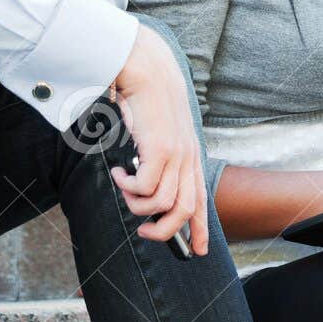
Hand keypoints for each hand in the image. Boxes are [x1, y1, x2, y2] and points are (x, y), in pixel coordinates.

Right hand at [106, 25, 208, 254]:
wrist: (148, 70)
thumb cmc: (149, 100)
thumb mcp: (161, 132)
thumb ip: (162, 155)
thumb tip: (147, 183)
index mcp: (191, 157)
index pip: (201, 200)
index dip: (201, 229)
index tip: (199, 251)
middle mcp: (188, 159)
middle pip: (185, 210)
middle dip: (165, 231)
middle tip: (144, 232)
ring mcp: (176, 155)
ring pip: (161, 203)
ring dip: (137, 205)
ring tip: (125, 189)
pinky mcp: (161, 149)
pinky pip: (144, 186)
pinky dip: (128, 187)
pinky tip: (120, 172)